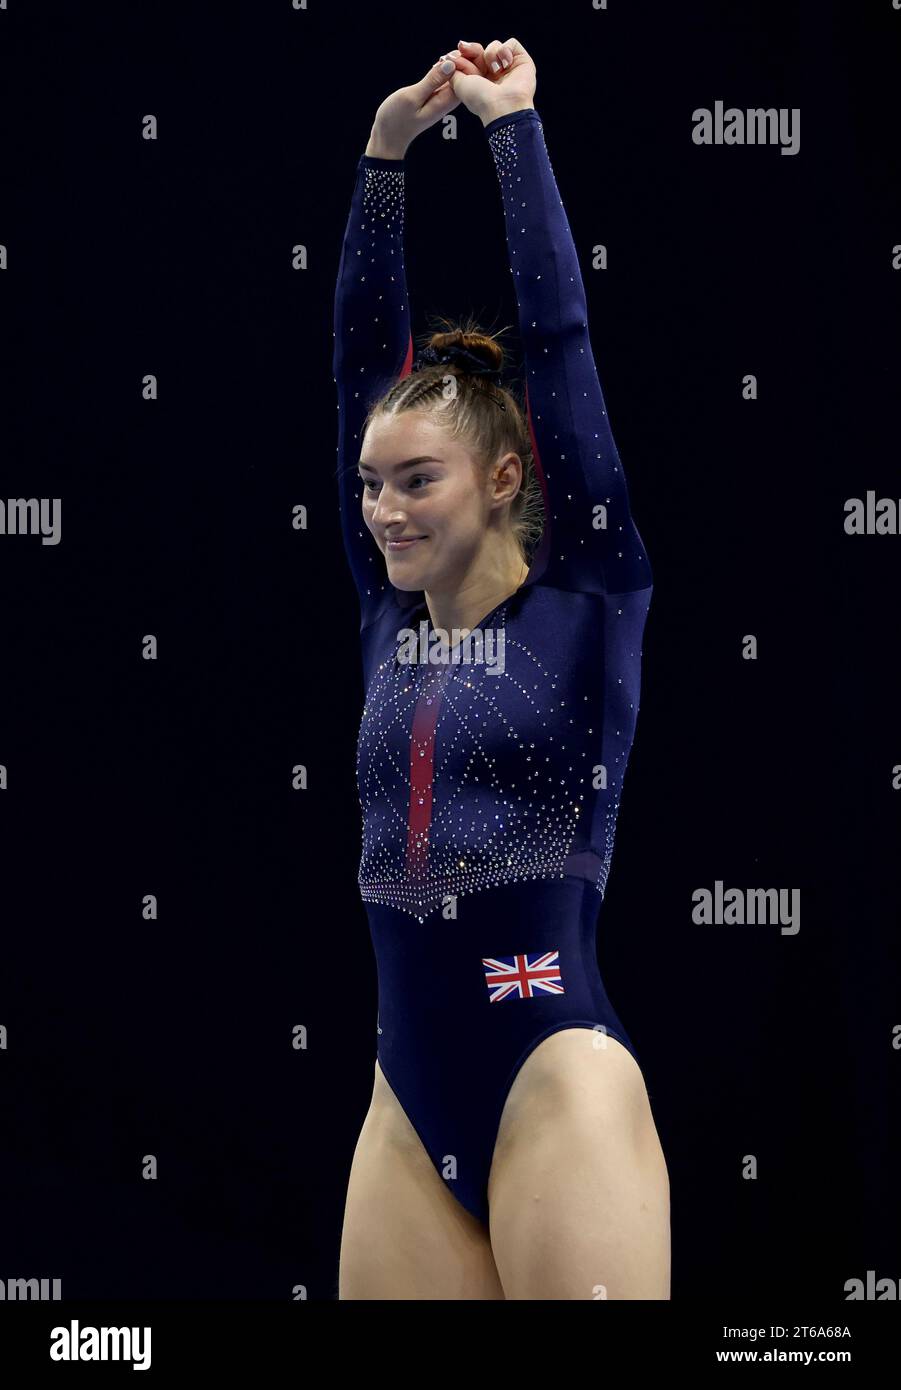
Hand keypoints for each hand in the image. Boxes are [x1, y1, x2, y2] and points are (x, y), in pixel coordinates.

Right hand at [366, 49, 483, 157]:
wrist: (388, 136)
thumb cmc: (396, 119)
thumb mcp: (412, 96)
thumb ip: (432, 80)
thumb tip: (451, 64)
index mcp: (446, 102)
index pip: (469, 78)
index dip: (468, 61)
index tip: (455, 51)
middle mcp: (448, 101)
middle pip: (467, 77)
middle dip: (465, 60)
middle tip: (453, 49)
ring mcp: (443, 99)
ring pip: (457, 77)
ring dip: (454, 63)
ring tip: (442, 57)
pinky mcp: (436, 97)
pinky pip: (447, 80)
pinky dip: (445, 69)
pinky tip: (437, 63)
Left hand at [448, 37, 536, 124]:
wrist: (502, 106)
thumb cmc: (481, 100)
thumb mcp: (459, 84)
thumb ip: (453, 70)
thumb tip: (448, 58)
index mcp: (481, 80)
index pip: (471, 58)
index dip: (465, 53)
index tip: (459, 50)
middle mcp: (495, 74)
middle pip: (482, 50)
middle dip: (474, 50)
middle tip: (466, 49)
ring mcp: (508, 68)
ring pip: (495, 46)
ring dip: (490, 54)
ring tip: (495, 70)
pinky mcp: (522, 61)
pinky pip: (511, 44)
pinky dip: (505, 50)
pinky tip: (505, 65)